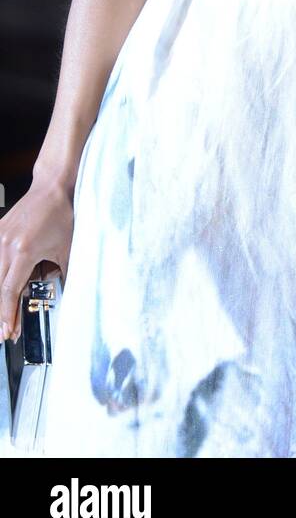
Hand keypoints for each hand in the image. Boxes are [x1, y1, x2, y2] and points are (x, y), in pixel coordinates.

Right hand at [0, 177, 72, 342]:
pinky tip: (7, 288)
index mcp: (23, 251)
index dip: (8, 315)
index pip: (10, 291)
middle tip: (7, 332)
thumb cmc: (62, 213)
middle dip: (1, 313)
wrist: (53, 186)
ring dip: (1, 297)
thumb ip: (64, 274)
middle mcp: (6, 244)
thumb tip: (67, 294)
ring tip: (7, 314)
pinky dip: (0, 276)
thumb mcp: (67, 248)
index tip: (8, 331)